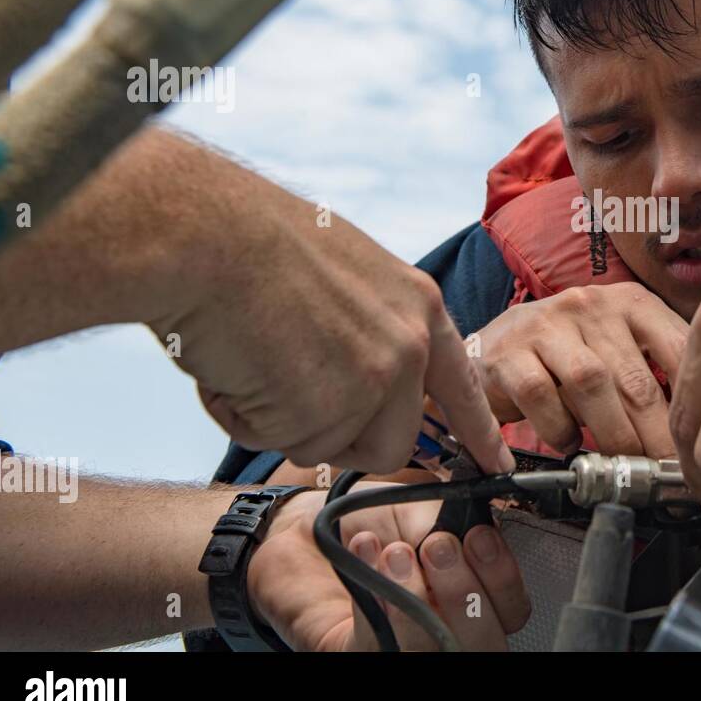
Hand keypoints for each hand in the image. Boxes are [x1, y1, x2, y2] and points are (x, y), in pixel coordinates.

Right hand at [147, 175, 513, 476]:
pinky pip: (276, 442)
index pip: (462, 383)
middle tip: (290, 394)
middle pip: (392, 444)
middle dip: (340, 437)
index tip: (495, 465)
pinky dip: (243, 416)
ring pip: (327, 448)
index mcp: (419, 307)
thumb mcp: (351, 274)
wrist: (206, 236)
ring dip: (282, 421)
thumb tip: (370, 378)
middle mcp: (408, 348)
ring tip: (255, 356)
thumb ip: (376, 327)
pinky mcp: (322, 414)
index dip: (478, 431)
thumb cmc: (257, 244)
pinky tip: (232, 362)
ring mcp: (369, 384)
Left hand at [249, 474, 529, 650]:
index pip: (510, 609)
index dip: (502, 577)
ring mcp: (405, 650)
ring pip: (435, 650)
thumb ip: (458, 519)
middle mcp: (445, 631)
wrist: (300, 533)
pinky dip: (377, 597)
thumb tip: (488, 516)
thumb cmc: (367, 523)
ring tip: (394, 551)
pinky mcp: (360, 656)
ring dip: (417, 596)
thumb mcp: (422, 510)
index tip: (478, 536)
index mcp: (471, 596)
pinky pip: (381, 644)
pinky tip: (366, 552)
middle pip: (484, 642)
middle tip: (435, 546)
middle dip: (464, 590)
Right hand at [476, 283, 688, 457]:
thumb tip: (697, 432)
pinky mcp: (509, 352)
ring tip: (622, 464)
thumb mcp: (620, 350)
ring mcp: (547, 326)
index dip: (694, 404)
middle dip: (657, 437)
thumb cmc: (570, 356)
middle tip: (669, 474)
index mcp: (630, 302)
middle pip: (636, 379)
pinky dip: (560, 430)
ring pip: (592, 383)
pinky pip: (541, 396)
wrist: (496, 343)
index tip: (700, 446)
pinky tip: (569, 444)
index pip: (677, 349)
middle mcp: (591, 305)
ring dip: (613, 434)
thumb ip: (657, 378)